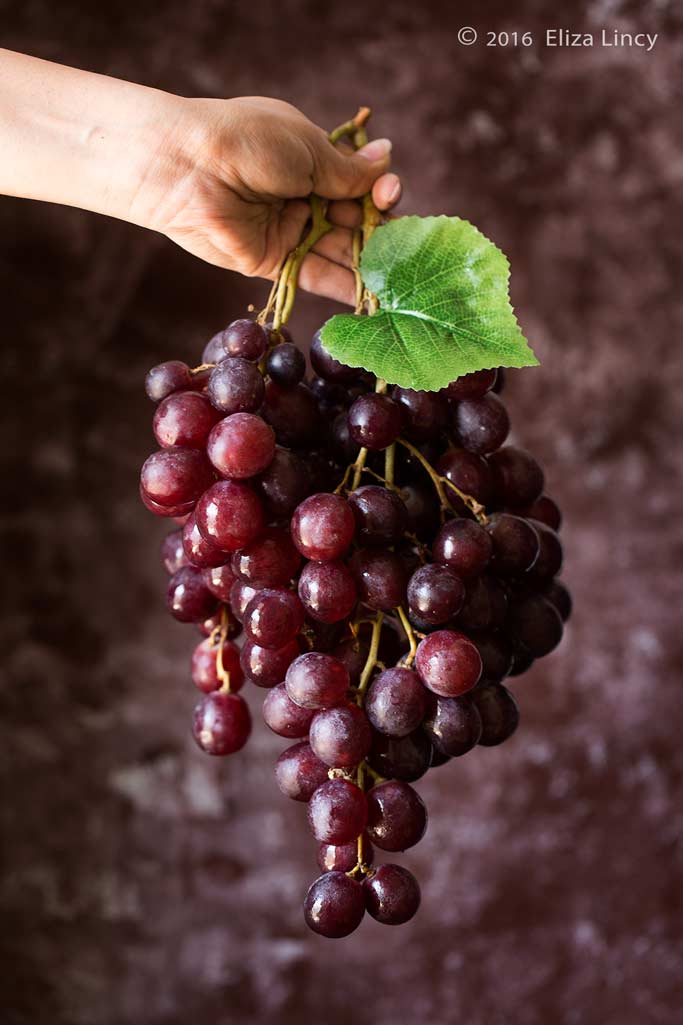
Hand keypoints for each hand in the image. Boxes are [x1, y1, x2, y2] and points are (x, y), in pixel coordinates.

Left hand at [133, 97, 400, 304]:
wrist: (188, 169)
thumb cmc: (247, 142)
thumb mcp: (306, 148)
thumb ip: (347, 169)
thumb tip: (387, 158)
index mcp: (308, 158)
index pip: (356, 180)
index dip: (378, 190)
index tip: (389, 193)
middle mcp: (301, 195)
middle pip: (352, 218)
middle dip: (379, 228)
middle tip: (402, 240)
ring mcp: (288, 230)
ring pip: (339, 249)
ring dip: (370, 261)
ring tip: (400, 274)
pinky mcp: (274, 262)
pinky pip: (316, 276)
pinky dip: (346, 286)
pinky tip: (375, 296)